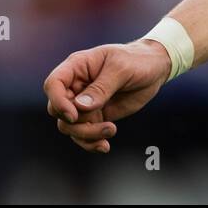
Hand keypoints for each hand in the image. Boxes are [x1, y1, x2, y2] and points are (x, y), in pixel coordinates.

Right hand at [43, 39, 171, 152]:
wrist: (154, 69)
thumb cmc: (136, 61)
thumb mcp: (121, 69)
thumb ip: (101, 88)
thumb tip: (80, 107)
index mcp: (77, 67)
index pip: (53, 84)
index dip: (58, 102)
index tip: (74, 115)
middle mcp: (76, 86)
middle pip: (57, 110)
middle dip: (75, 123)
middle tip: (102, 124)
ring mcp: (84, 103)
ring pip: (69, 126)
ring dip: (86, 135)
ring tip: (111, 130)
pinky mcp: (95, 116)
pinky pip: (83, 135)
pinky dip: (91, 143)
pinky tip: (105, 146)